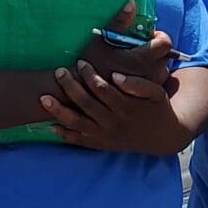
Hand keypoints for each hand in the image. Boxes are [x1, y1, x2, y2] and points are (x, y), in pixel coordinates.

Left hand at [41, 61, 189, 154]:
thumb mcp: (156, 92)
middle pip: (86, 103)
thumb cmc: (157, 108)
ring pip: (78, 123)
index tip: (80, 62)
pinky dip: (65, 135)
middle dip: (70, 86)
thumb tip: (116, 77)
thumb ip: (138, 84)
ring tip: (44, 98)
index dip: (89, 75)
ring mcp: (106, 135)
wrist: (164, 136)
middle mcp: (114, 122)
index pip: (103, 88)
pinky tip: (52, 126)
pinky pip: (80, 141)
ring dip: (59, 111)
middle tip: (59, 71)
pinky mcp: (102, 145)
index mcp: (126, 106)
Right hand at [75, 0, 175, 87]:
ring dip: (152, 66)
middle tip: (139, 50)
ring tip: (134, 65)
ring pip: (160, 73)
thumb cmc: (88, 64)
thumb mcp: (101, 39)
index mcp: (142, 59)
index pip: (165, 43)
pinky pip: (153, 87)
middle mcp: (149, 75)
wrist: (78, 93)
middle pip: (165, 58)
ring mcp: (146, 90)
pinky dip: (147, 80)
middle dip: (156, 52)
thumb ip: (119, 21)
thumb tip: (132, 3)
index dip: (159, 38)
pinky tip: (131, 78)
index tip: (147, 38)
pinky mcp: (141, 99)